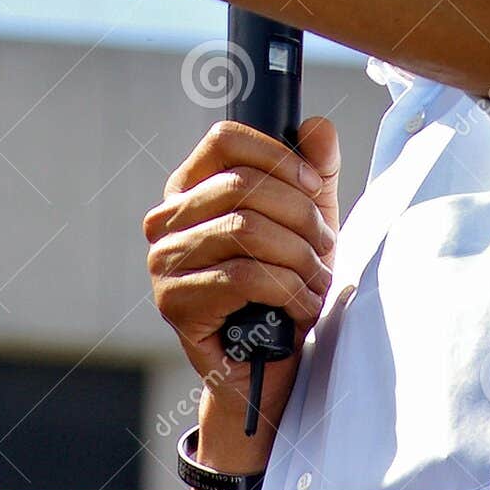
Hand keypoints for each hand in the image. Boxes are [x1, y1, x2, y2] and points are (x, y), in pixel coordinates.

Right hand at [143, 117, 340, 456]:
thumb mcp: (307, 219)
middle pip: (242, 185)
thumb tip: (316, 126)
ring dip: (298, 256)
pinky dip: (286, 289)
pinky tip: (302, 304)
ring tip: (318, 278)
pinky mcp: (174, 302)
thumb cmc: (284, 281)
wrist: (271, 363)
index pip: (225, 139)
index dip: (278, 156)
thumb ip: (315, 171)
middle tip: (326, 247)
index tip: (313, 187)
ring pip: (245, 229)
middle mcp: (166, 219)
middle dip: (299, 215)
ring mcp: (164, 261)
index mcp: (191, 187)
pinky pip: (241, 276)